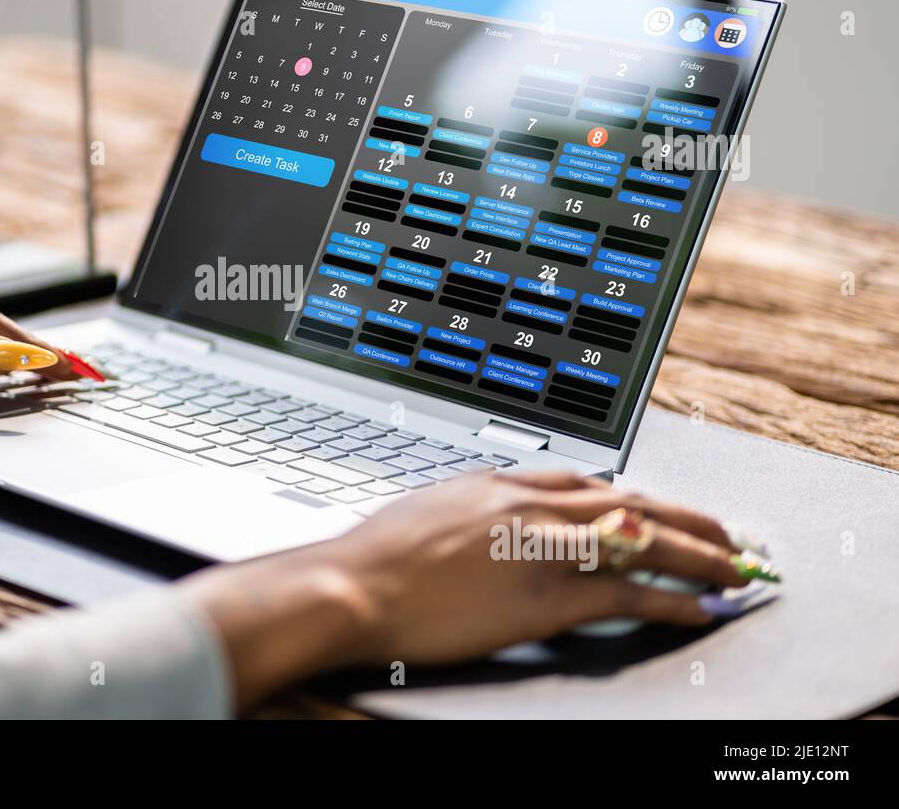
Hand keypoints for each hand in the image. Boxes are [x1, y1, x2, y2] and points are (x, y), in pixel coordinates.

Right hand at [183, 470, 763, 709]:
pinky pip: (627, 593)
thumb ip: (466, 513)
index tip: (652, 506)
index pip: (584, 480)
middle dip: (682, 514)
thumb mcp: (425, 515)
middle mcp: (528, 503)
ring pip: (641, 538)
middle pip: (627, 500)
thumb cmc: (374, 557)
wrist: (354, 584)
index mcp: (497, 483)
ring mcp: (541, 545)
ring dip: (696, 552)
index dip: (629, 495)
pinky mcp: (546, 594)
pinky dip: (671, 599)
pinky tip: (698, 607)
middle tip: (723, 530)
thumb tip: (477, 525)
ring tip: (733, 566)